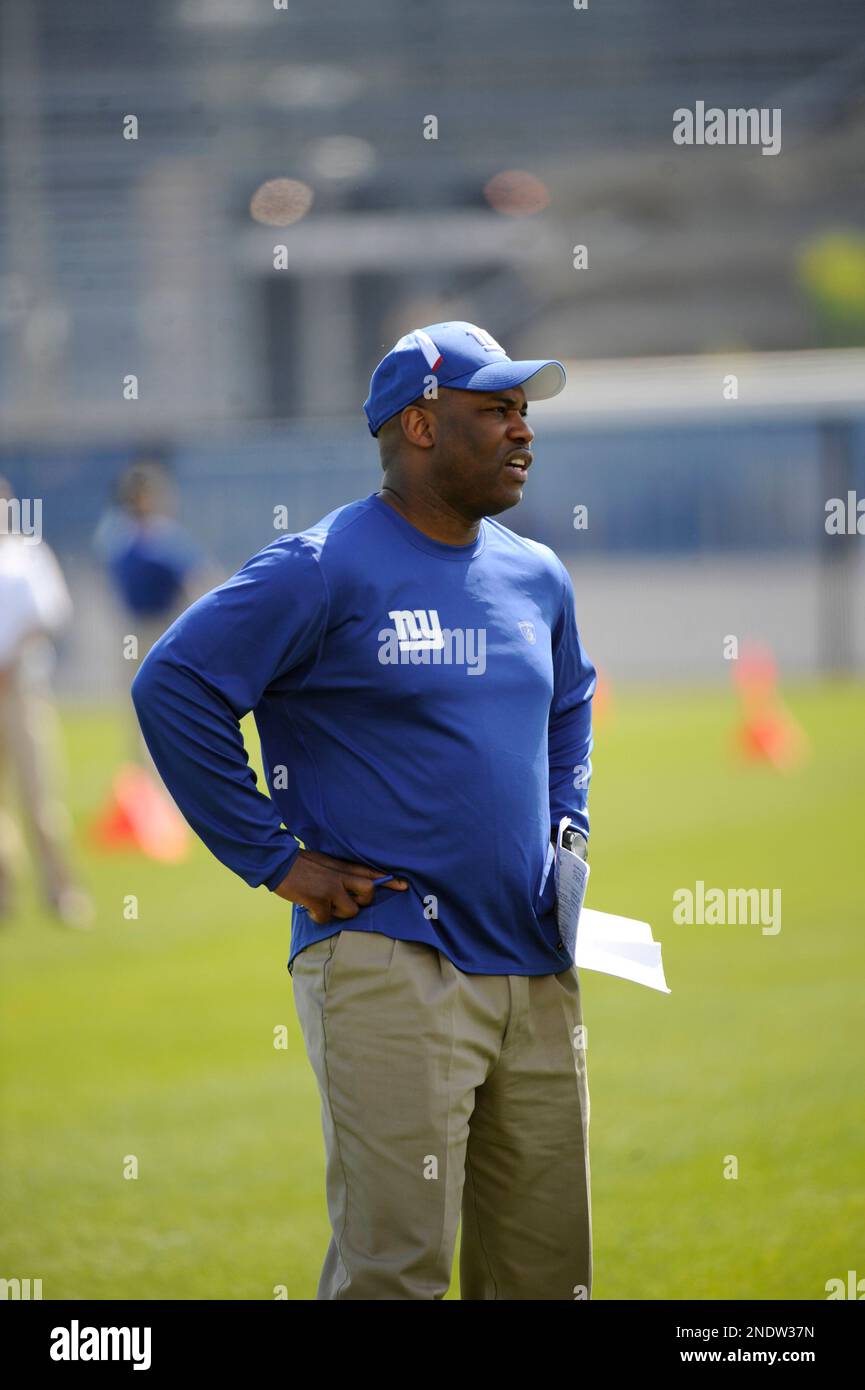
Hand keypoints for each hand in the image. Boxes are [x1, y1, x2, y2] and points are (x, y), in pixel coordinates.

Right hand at [273, 849, 407, 925]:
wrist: (278, 862)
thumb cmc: (299, 863)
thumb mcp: (324, 862)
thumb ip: (338, 872)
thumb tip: (348, 886)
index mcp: (342, 866)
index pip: (370, 872)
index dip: (388, 880)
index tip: (403, 885)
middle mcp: (341, 876)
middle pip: (369, 891)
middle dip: (364, 901)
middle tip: (348, 902)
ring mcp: (331, 888)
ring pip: (351, 911)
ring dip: (338, 913)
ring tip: (323, 905)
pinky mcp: (319, 900)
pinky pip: (326, 918)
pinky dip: (317, 917)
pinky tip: (309, 908)